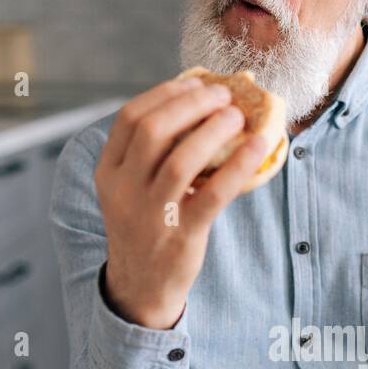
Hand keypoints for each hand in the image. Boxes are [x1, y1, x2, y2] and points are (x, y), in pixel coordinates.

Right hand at [95, 74, 269, 328]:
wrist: (141, 286)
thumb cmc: (147, 225)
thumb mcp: (134, 188)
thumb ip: (154, 153)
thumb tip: (203, 104)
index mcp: (109, 171)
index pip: (130, 118)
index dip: (164, 93)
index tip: (194, 82)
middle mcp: (124, 190)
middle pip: (153, 131)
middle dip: (191, 104)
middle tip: (222, 95)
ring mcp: (150, 214)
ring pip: (181, 160)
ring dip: (213, 130)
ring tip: (237, 116)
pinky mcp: (181, 235)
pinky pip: (213, 193)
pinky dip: (238, 165)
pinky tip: (258, 146)